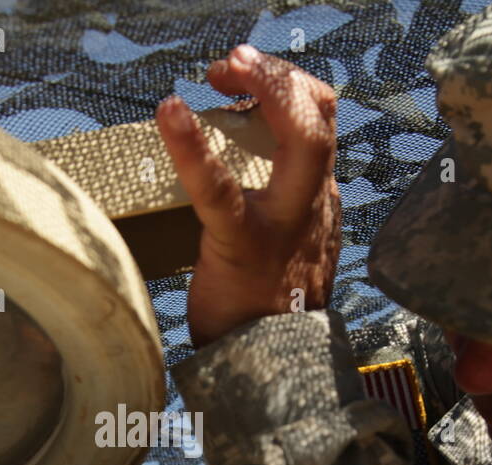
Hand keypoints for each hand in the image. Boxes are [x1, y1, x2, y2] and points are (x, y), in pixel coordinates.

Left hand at [155, 44, 340, 348]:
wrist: (273, 373)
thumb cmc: (264, 318)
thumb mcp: (284, 258)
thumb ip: (280, 222)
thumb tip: (248, 196)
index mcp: (317, 205)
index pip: (318, 130)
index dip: (288, 93)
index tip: (243, 84)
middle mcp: (312, 205)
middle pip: (323, 117)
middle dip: (282, 76)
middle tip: (234, 64)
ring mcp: (287, 223)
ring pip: (305, 136)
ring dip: (267, 86)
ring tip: (224, 69)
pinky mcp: (245, 244)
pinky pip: (221, 188)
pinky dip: (192, 146)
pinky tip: (168, 111)